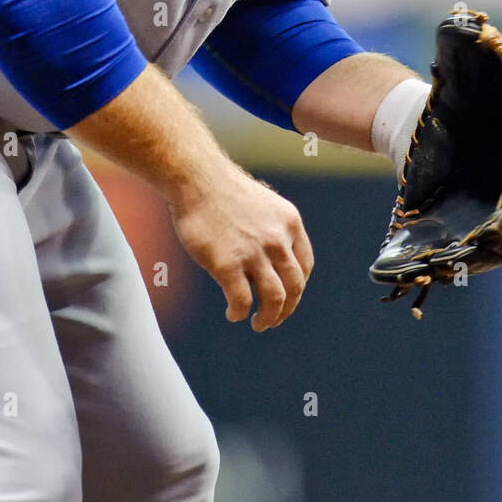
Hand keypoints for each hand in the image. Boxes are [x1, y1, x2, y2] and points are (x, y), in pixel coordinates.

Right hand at [168, 159, 313, 331]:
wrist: (196, 178)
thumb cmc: (221, 189)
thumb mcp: (262, 204)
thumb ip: (271, 228)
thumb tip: (269, 255)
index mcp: (289, 222)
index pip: (305, 265)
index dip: (297, 286)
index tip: (285, 296)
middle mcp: (277, 239)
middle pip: (295, 286)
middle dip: (286, 309)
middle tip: (273, 319)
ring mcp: (254, 252)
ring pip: (275, 299)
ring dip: (269, 318)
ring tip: (258, 324)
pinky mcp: (227, 264)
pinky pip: (241, 300)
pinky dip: (239, 312)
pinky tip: (232, 314)